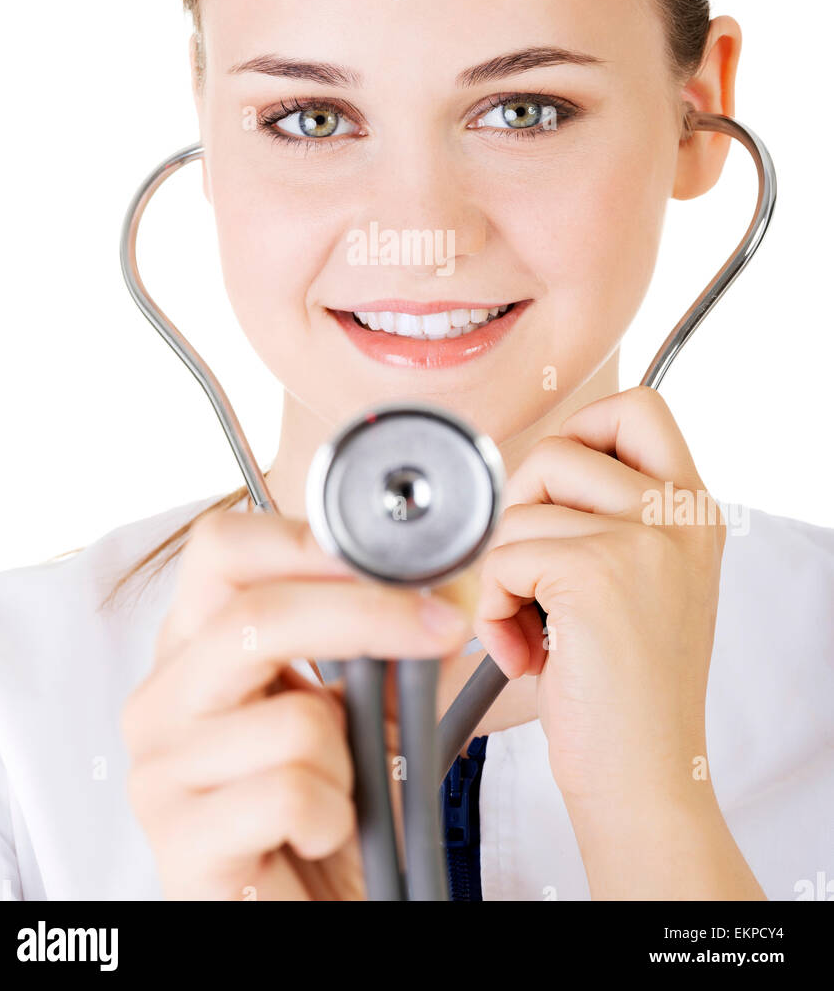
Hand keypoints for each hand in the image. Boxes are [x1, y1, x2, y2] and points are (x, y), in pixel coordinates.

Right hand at [121, 507, 469, 900]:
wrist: (306, 910)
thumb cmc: (330, 809)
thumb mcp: (366, 709)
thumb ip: (388, 642)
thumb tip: (440, 585)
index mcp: (196, 646)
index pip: (223, 549)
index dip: (310, 541)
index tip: (396, 556)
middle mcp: (164, 697)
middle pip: (254, 614)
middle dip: (367, 616)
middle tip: (439, 628)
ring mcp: (161, 769)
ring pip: (295, 718)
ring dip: (350, 758)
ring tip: (339, 787)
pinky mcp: (179, 842)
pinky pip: (292, 794)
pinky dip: (334, 816)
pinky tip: (317, 833)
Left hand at [473, 386, 765, 898]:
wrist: (646, 779)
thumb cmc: (627, 693)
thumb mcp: (642, 583)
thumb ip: (606, 517)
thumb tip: (524, 474)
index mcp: (691, 510)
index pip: (636, 407)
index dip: (579, 432)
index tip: (557, 497)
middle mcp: (677, 514)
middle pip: (557, 446)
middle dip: (520, 511)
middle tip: (534, 575)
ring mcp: (642, 539)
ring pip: (518, 508)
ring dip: (503, 572)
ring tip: (533, 628)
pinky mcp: (596, 574)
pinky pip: (502, 556)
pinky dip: (494, 608)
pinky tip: (527, 653)